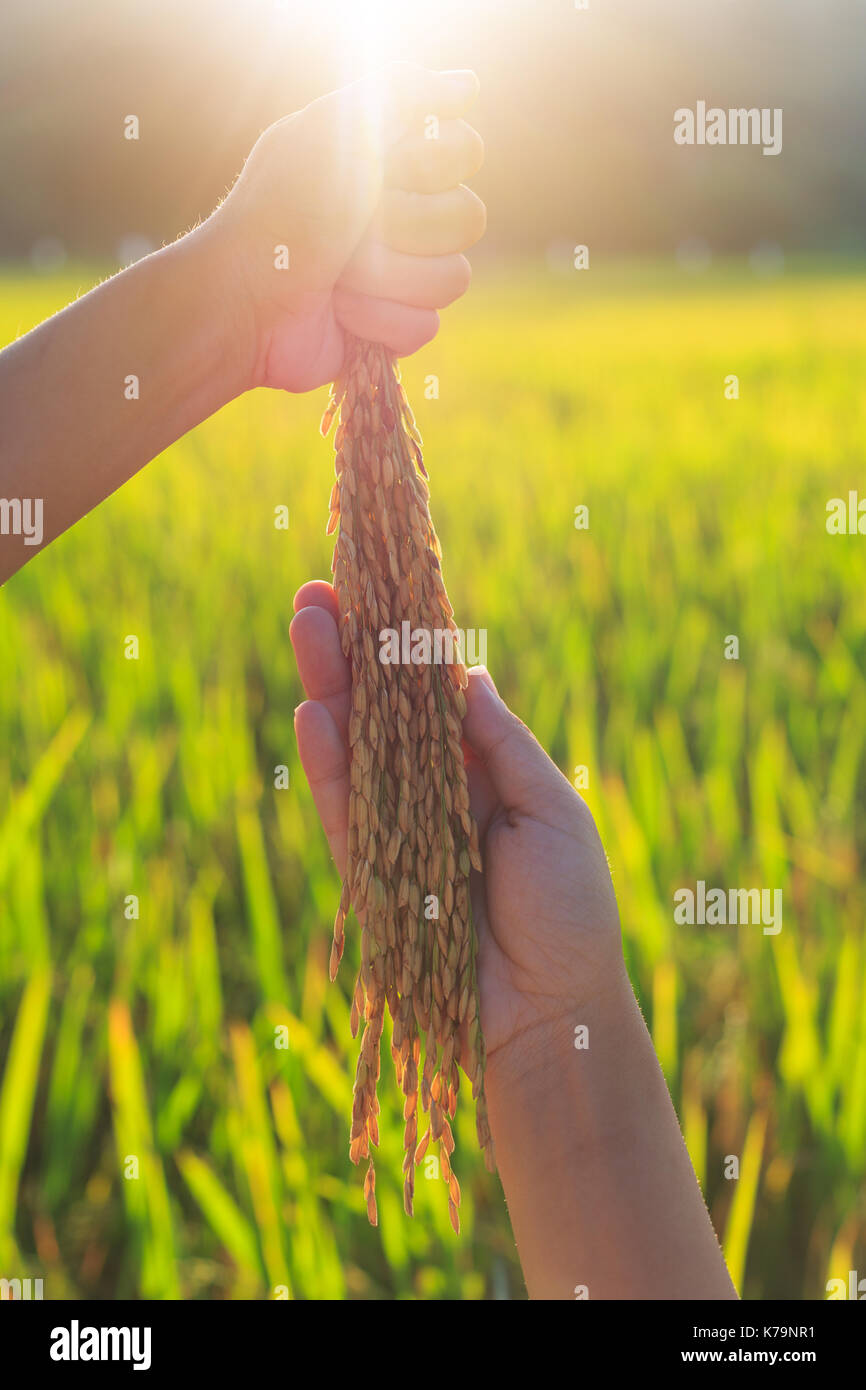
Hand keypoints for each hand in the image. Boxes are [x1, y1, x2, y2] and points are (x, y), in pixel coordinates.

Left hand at [207, 64, 484, 392]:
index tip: (378, 169)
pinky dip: (378, 321)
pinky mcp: (394, 327)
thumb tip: (467, 86)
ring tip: (338, 277)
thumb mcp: (333, 130)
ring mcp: (404, 273)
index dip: (426, 166)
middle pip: (467, 217)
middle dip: (402, 228)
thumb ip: (401, 91)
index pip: (465, 151)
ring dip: (386, 279)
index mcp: (391, 159)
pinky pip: (426, 327)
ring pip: (453, 278)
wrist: (245, 300)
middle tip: (349, 232)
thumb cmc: (282, 212)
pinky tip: (341, 313)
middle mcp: (404, 213)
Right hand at [289, 581, 625, 1080]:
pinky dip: (330, 766)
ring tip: (307, 627)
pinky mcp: (370, 878)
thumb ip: (501, 745)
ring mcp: (397, 831)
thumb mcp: (551, 811)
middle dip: (350, 653)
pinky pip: (344, 814)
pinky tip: (314, 713)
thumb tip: (466, 671)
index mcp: (482, 771)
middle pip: (382, 711)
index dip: (404, 645)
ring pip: (354, 749)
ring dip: (329, 689)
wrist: (551, 1015)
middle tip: (316, 593)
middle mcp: (433, 793)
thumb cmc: (570, 911)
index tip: (378, 591)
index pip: (432, 694)